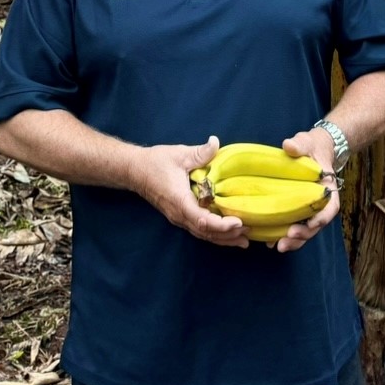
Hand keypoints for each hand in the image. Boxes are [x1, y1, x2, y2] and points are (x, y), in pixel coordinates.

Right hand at [127, 134, 248, 247]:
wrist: (135, 171)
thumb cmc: (156, 162)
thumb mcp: (179, 155)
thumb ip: (199, 152)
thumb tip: (216, 142)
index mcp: (180, 201)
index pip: (202, 220)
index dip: (221, 224)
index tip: (238, 222)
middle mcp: (179, 215)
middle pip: (206, 232)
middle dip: (228, 235)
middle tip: (249, 234)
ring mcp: (178, 218)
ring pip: (203, 234)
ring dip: (223, 239)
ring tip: (243, 241)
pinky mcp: (179, 216)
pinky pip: (199, 230)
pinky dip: (214, 234)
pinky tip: (226, 234)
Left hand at [270, 129, 340, 253]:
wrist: (311, 149)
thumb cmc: (311, 146)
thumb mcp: (306, 142)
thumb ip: (299, 144)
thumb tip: (288, 145)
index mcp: (328, 189)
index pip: (330, 208)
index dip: (321, 218)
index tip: (311, 223)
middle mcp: (321, 203)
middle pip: (316, 225)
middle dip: (303, 235)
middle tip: (286, 241)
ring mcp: (309, 209)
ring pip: (305, 230)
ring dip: (293, 241)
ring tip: (278, 247)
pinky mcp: (297, 211)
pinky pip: (293, 225)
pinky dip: (283, 235)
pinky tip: (269, 242)